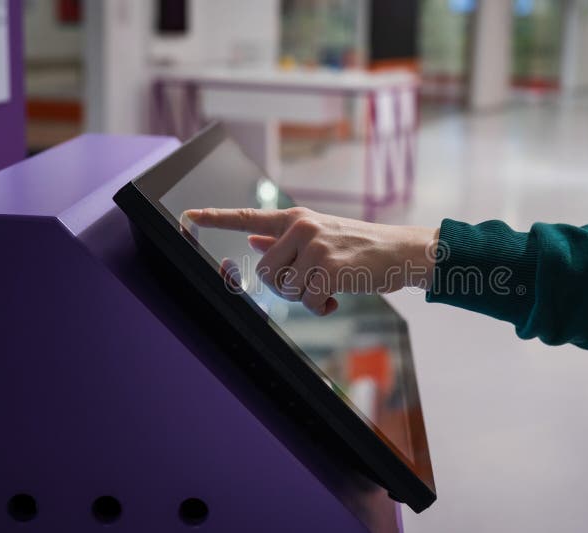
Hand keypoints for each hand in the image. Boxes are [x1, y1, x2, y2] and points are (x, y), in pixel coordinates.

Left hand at [184, 207, 438, 315]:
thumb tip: (252, 241)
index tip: (188, 216)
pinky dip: (321, 308)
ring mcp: (316, 245)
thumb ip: (284, 239)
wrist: (399, 250)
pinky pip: (308, 301)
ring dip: (306, 298)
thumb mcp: (320, 234)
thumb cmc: (358, 246)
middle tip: (310, 284)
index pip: (247, 216)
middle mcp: (301, 227)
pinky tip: (337, 298)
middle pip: (264, 272)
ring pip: (285, 289)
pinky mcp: (330, 266)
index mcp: (295, 219)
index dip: (215, 219)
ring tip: (329, 287)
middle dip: (285, 288)